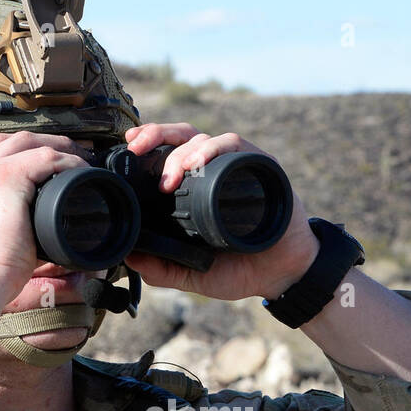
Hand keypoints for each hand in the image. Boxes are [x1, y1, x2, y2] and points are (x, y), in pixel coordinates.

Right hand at [0, 131, 91, 299]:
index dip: (25, 152)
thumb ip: (6, 218)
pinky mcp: (5, 177)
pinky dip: (67, 162)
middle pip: (11, 140)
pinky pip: (45, 157)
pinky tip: (81, 171)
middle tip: (71, 154)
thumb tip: (36, 223)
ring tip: (79, 159)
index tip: (49, 163)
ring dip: (57, 147)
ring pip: (28, 142)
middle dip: (43, 142)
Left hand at [121, 122, 319, 302]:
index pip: (167, 153)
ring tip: (171, 176)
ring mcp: (236, 167)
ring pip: (204, 138)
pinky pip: (234, 144)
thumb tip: (130, 257)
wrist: (281, 275)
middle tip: (138, 151)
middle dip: (156, 135)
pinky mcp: (259, 166)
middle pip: (181, 137)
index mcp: (195, 189)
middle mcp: (213, 172)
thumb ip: (162, 269)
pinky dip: (214, 148)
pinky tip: (199, 162)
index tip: (129, 146)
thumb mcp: (193, 274)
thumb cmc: (240, 270)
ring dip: (183, 150)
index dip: (147, 142)